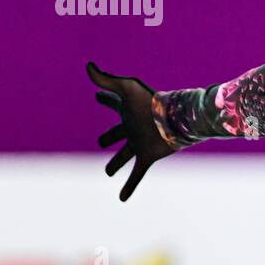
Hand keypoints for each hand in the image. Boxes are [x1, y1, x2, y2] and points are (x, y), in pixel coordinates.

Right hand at [87, 61, 176, 200]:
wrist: (176, 120)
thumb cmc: (152, 102)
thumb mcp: (127, 89)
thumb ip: (107, 80)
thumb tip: (88, 65)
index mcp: (127, 111)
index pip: (112, 103)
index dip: (105, 98)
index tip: (98, 96)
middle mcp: (133, 128)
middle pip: (117, 133)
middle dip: (109, 136)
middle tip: (101, 142)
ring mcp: (140, 143)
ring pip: (124, 156)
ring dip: (116, 164)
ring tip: (108, 172)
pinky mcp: (148, 156)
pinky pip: (137, 173)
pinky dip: (130, 186)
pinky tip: (122, 198)